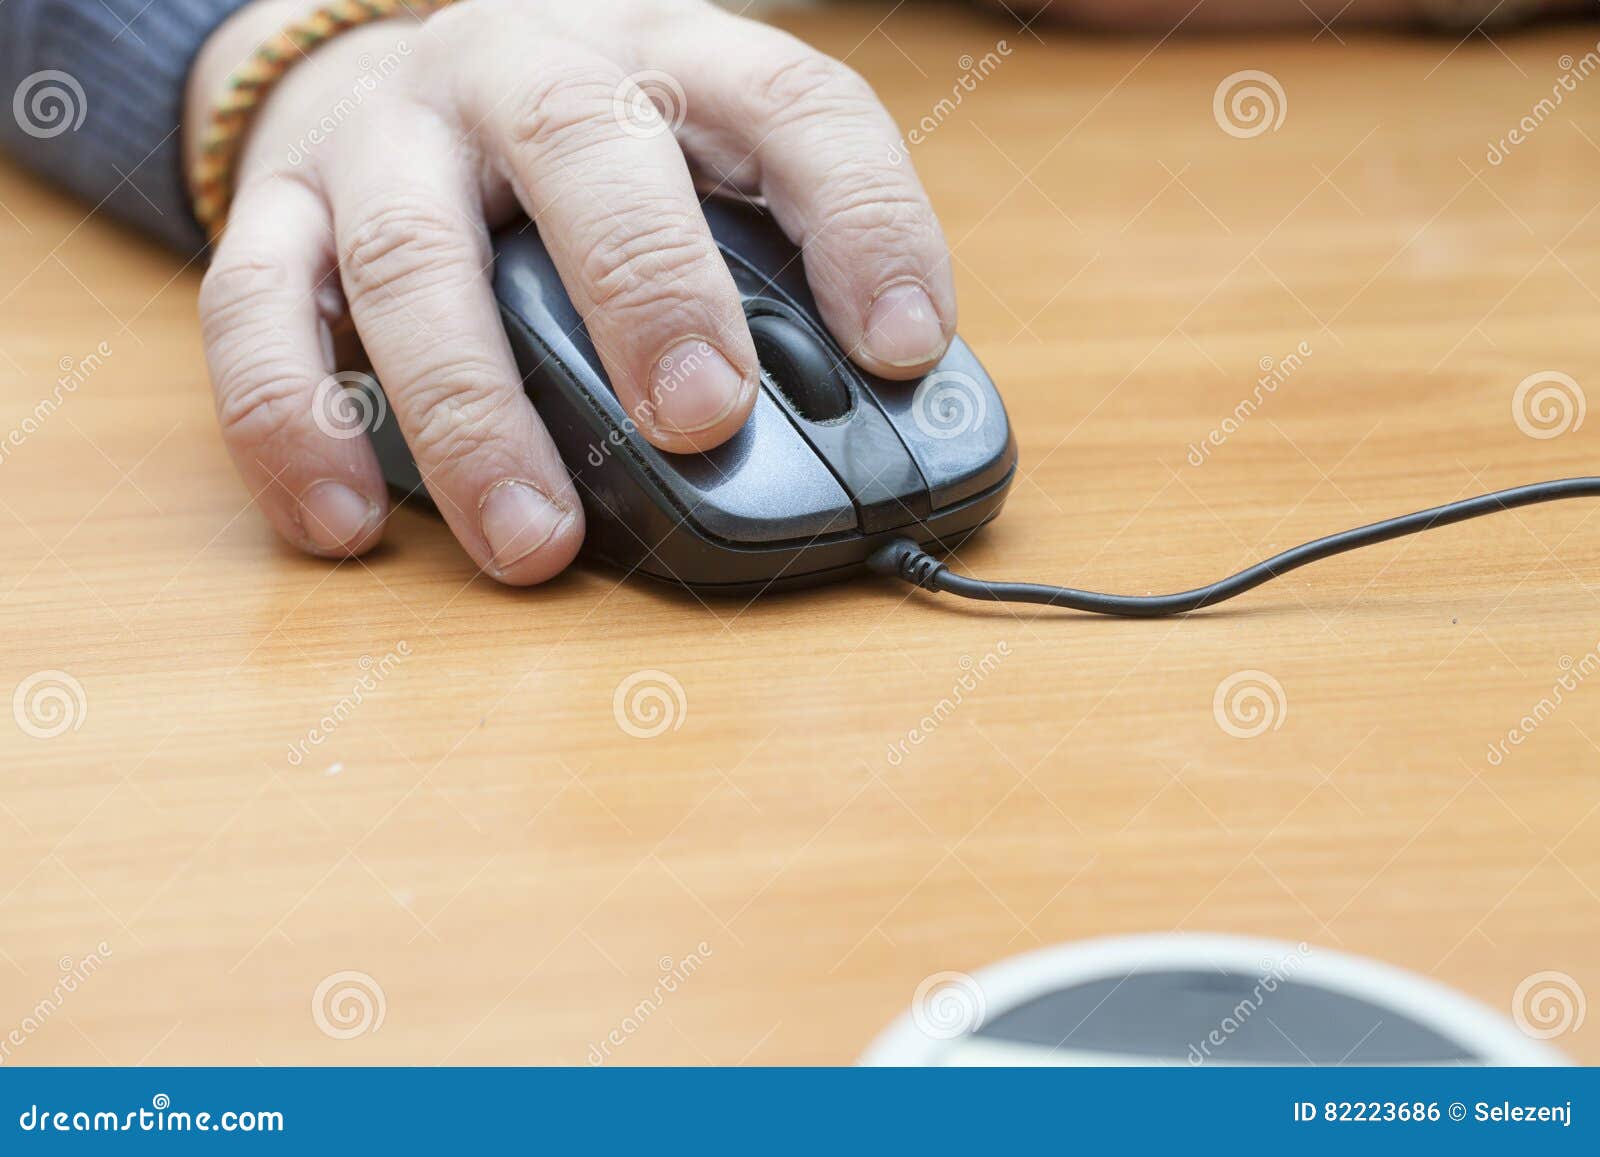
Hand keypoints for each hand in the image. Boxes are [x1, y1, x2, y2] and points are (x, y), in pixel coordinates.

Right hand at [187, 0, 953, 582]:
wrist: (392, 73)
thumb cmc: (582, 158)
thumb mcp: (697, 175)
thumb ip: (775, 273)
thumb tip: (863, 420)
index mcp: (667, 57)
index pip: (790, 107)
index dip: (861, 221)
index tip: (903, 349)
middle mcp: (525, 71)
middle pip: (586, 142)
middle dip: (646, 286)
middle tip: (700, 420)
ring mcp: (391, 136)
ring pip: (414, 253)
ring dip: (474, 408)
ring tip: (536, 540)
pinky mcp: (278, 204)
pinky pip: (258, 308)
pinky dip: (296, 422)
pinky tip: (348, 525)